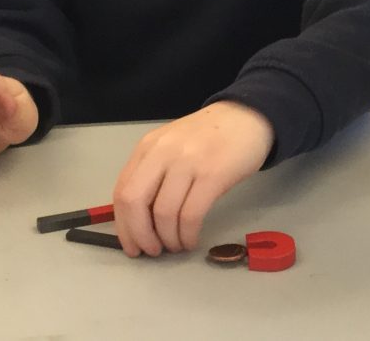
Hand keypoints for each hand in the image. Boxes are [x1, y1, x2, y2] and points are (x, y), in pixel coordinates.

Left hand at [112, 101, 273, 257]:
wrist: (247, 117)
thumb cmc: (208, 136)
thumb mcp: (172, 146)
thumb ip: (153, 173)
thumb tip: (139, 219)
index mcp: (148, 147)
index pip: (122, 191)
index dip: (124, 226)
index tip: (132, 245)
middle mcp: (163, 152)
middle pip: (135, 202)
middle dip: (140, 235)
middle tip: (152, 251)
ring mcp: (187, 162)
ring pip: (164, 213)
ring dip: (168, 239)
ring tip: (177, 245)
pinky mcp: (213, 175)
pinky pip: (191, 215)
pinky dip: (187, 235)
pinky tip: (191, 240)